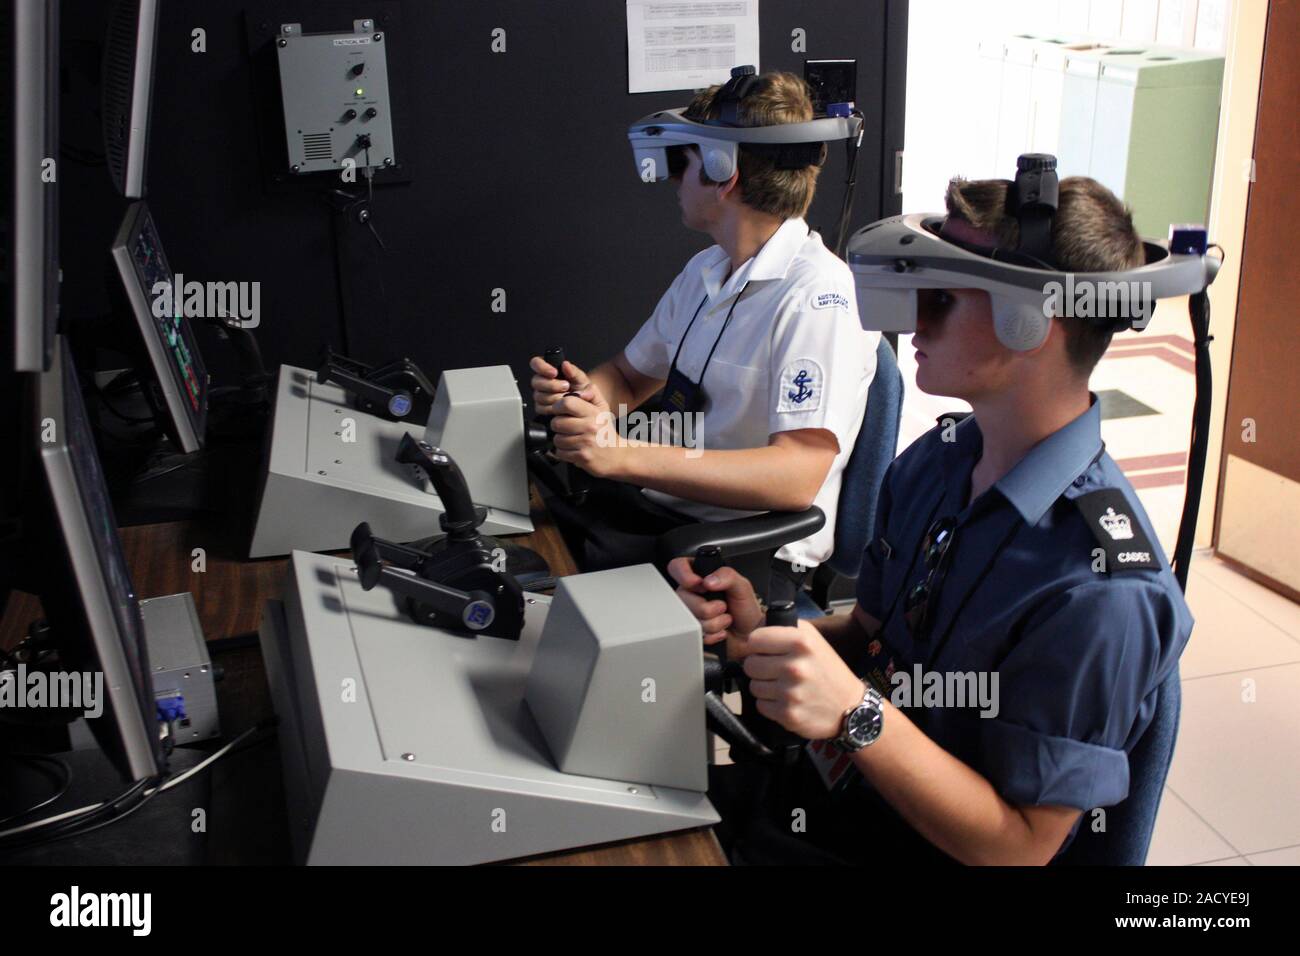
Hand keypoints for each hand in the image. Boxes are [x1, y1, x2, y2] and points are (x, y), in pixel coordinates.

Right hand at [529, 356, 610, 417]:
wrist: (585, 405)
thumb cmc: (581, 389)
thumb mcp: (581, 379)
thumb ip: (574, 371)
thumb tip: (565, 364)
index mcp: (549, 370)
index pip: (536, 363)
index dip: (541, 367)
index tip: (554, 372)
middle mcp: (542, 382)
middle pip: (536, 381)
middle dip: (552, 385)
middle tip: (566, 386)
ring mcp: (540, 395)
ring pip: (538, 396)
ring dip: (554, 397)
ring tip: (567, 396)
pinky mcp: (541, 407)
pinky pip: (541, 408)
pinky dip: (552, 408)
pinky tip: (562, 407)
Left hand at [549, 390, 619, 477]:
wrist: (618, 456)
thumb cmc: (606, 431)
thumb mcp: (602, 408)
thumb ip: (592, 392)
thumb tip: (578, 390)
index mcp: (594, 413)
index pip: (567, 403)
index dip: (558, 407)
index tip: (560, 412)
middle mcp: (590, 427)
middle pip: (557, 422)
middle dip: (558, 426)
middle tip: (567, 428)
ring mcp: (586, 443)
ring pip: (557, 439)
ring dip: (561, 440)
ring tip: (572, 440)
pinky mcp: (582, 457)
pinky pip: (560, 452)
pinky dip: (564, 452)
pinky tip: (574, 449)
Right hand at [667, 558, 763, 658]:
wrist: (750, 632)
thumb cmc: (745, 607)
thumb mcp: (742, 586)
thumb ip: (727, 576)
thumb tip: (709, 581)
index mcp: (700, 576)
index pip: (678, 567)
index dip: (684, 576)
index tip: (700, 585)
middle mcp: (691, 594)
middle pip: (683, 599)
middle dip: (708, 607)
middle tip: (723, 606)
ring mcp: (690, 612)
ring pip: (690, 619)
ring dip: (714, 623)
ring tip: (724, 618)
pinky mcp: (693, 631)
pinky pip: (695, 634)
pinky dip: (713, 634)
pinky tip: (720, 629)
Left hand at [741, 620, 864, 739]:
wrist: (850, 707)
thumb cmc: (828, 671)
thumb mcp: (814, 639)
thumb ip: (785, 630)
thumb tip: (754, 631)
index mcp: (801, 642)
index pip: (755, 639)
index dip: (756, 645)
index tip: (764, 650)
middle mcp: (795, 666)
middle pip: (750, 664)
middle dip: (759, 666)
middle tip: (774, 669)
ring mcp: (790, 693)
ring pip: (753, 686)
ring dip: (764, 686)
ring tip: (783, 685)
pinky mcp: (787, 714)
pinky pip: (761, 705)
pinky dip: (770, 703)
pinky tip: (786, 700)